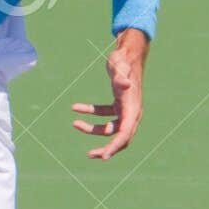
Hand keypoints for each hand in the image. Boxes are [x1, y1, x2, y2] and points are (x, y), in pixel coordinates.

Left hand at [72, 35, 146, 159]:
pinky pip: (105, 114)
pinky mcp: (119, 104)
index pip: (125, 133)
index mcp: (133, 108)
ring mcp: (126, 109)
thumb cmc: (124, 59)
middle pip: (120, 137)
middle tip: (90, 155)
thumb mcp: (120, 66)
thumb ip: (121, 76)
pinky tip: (76, 108)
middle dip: (106, 148)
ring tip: (75, 124)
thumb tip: (125, 84)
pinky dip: (91, 113)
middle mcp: (131, 112)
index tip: (104, 156)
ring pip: (111, 128)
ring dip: (94, 129)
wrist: (128, 52)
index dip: (115, 146)